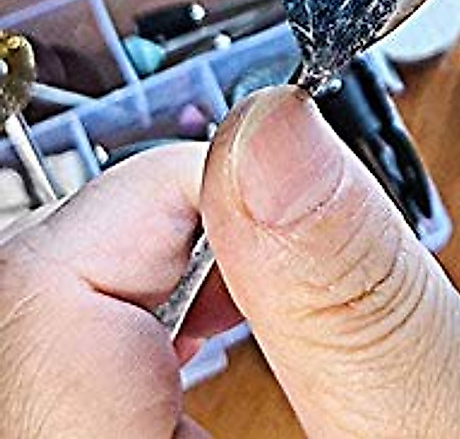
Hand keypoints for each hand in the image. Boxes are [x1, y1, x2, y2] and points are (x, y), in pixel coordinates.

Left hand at [0, 89, 459, 437]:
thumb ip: (361, 296)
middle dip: (155, 236)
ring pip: (39, 347)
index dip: (168, 190)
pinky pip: (71, 390)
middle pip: (24, 314)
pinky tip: (216, 338)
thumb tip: (271, 134)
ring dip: (148, 281)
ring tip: (256, 283)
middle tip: (275, 223)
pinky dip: (141, 334)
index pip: (39, 297)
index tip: (274, 163)